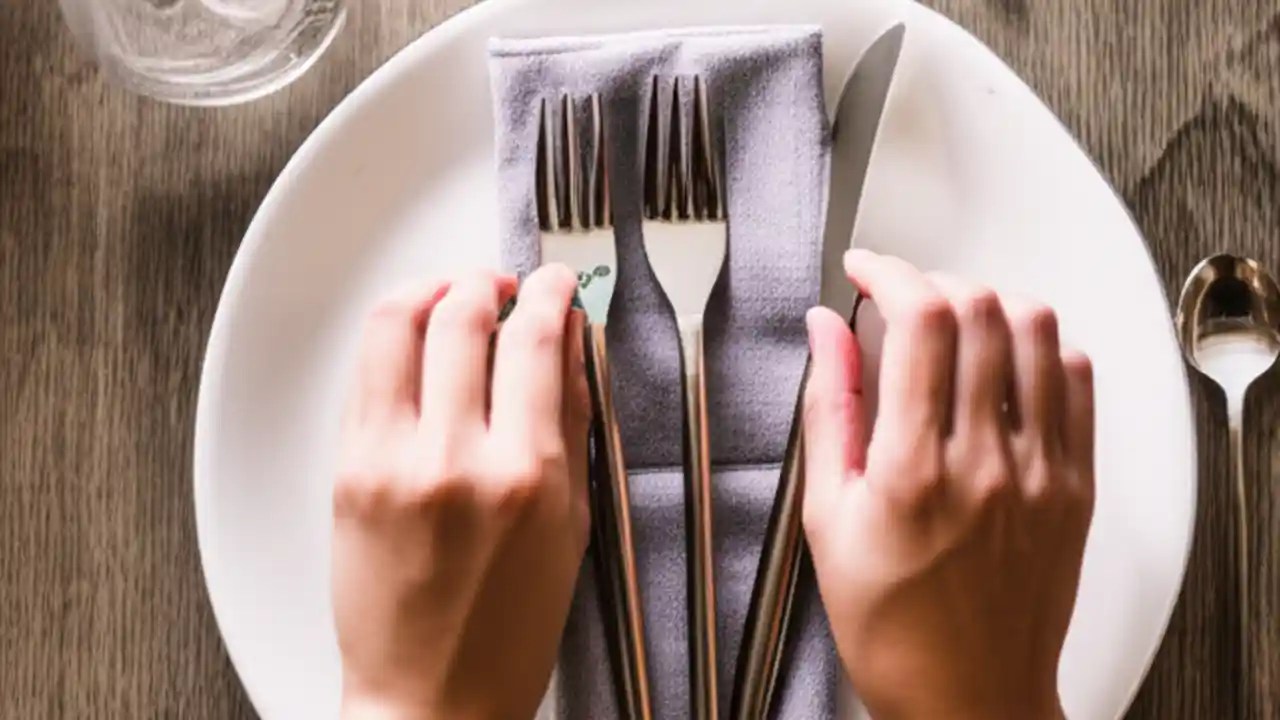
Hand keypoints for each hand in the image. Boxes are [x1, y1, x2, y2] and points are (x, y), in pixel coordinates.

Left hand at [332, 265, 591, 719]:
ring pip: (397, 324)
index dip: (551, 293)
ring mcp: (389, 461)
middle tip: (503, 286)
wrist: (430, 698)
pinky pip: (364, 374)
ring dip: (430, 291)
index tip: (556, 283)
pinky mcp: (345, 471)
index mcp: (527, 474)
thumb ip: (571, 421)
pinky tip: (413, 344)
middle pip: (463, 314)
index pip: (536, 340)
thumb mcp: (572, 523)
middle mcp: (454, 457)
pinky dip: (392, 339)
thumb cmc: (509, 629)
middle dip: (488, 282)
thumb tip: (569, 342)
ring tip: (450, 295)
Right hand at [802, 250, 1094, 719]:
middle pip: (981, 309)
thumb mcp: (827, 518)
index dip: (889, 271)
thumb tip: (823, 330)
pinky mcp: (1077, 485)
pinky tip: (1009, 363)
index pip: (920, 321)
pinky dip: (1044, 347)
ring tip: (957, 322)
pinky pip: (1080, 381)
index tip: (866, 271)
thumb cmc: (890, 624)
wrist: (967, 697)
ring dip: (991, 303)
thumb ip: (828, 411)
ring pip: (1039, 330)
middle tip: (903, 299)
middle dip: (933, 280)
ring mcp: (1041, 471)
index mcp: (912, 469)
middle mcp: (986, 460)